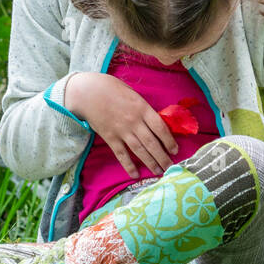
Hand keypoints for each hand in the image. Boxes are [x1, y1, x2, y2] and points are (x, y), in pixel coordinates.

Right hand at [64, 72, 178, 175]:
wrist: (89, 92)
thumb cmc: (112, 89)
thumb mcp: (134, 94)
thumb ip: (144, 108)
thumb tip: (155, 122)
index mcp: (142, 108)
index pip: (160, 128)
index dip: (169, 141)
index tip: (175, 150)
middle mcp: (134, 121)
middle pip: (152, 143)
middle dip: (163, 157)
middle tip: (170, 167)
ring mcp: (122, 131)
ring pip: (139, 150)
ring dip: (150, 163)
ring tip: (158, 172)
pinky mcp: (110, 137)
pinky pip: (121, 154)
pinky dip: (128, 165)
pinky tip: (135, 174)